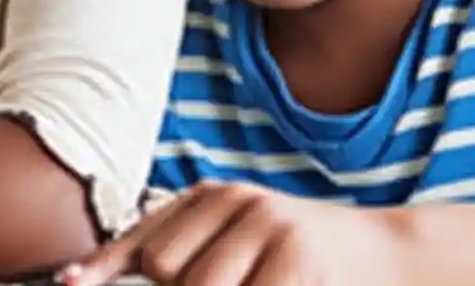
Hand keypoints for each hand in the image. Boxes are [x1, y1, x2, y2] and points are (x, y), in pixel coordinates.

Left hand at [67, 182, 407, 285]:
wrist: (386, 253)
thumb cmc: (300, 260)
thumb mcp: (237, 246)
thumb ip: (182, 257)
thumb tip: (88, 279)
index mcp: (210, 198)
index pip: (141, 238)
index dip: (102, 268)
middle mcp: (233, 201)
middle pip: (164, 268)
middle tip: (230, 280)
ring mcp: (266, 225)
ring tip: (257, 281)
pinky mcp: (295, 256)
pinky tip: (275, 285)